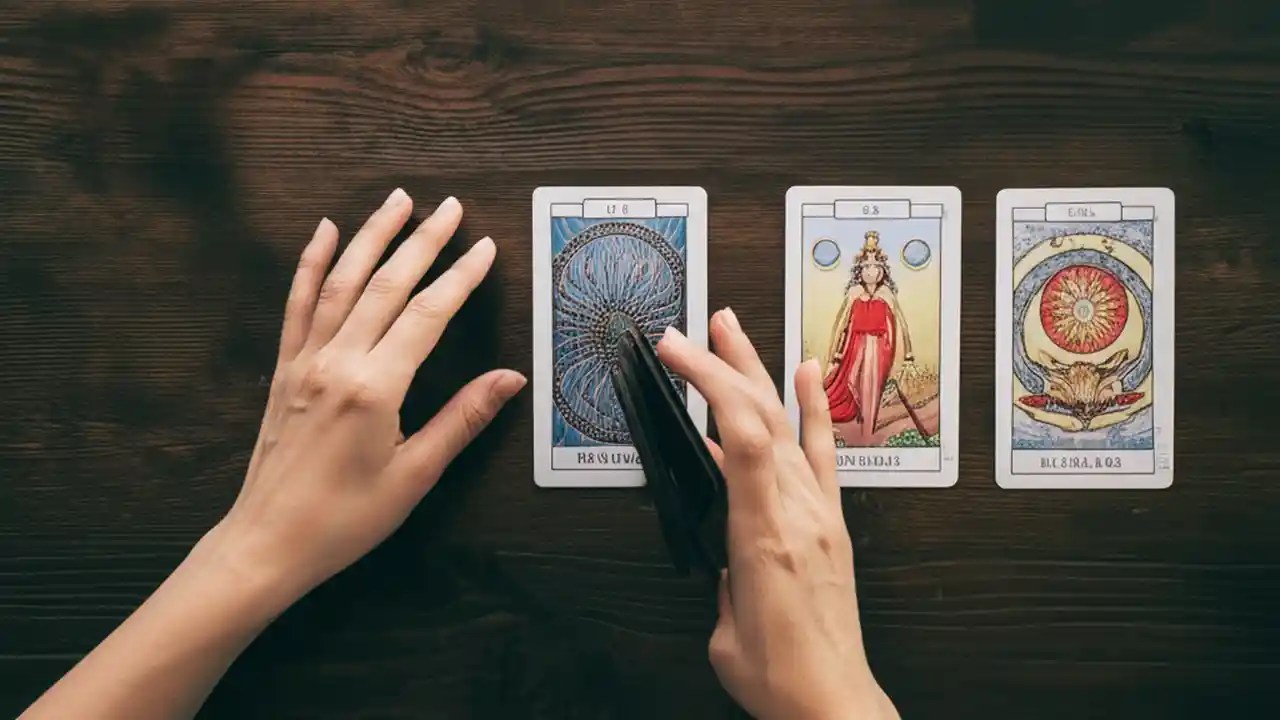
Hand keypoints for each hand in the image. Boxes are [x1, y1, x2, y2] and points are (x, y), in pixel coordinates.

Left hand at [212, 189, 524, 602]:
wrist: (267, 543)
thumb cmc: (344, 519)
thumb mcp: (415, 475)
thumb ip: (462, 419)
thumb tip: (509, 379)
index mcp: (375, 388)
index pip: (427, 314)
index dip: (460, 277)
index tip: (484, 247)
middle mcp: (337, 362)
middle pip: (387, 285)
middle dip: (422, 240)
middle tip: (450, 206)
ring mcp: (306, 361)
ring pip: (342, 281)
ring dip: (371, 236)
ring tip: (396, 199)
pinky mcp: (285, 369)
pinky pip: (298, 303)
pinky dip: (311, 263)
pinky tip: (324, 233)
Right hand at [657, 308, 897, 719]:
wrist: (835, 702)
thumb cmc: (779, 676)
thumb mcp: (722, 628)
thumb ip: (719, 575)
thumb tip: (720, 551)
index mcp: (763, 536)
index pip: (738, 437)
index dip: (708, 383)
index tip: (676, 351)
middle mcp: (799, 513)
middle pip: (761, 417)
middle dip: (722, 365)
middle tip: (690, 331)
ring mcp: (820, 513)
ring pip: (789, 425)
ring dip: (759, 372)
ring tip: (733, 330)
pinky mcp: (832, 522)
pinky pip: (823, 452)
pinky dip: (814, 408)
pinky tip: (805, 371)